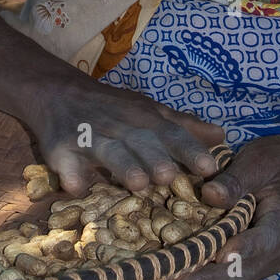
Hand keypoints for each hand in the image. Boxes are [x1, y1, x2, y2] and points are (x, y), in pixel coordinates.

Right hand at [25, 75, 227, 195]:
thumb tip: (222, 136)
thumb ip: (184, 126)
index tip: (210, 168)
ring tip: (137, 184)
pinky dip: (71, 174)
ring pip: (109, 151)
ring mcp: (89, 136)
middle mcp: (120, 125)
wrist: (57, 91)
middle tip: (170, 177)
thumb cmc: (112, 107)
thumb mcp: (149, 111)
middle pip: (141, 142)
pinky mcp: (60, 147)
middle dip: (155, 158)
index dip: (190, 150)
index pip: (172, 133)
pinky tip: (77, 188)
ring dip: (122, 165)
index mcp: (144, 118)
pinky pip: (65, 162)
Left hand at [166, 132, 279, 279]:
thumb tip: (209, 195)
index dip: (236, 254)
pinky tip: (182, 274)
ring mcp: (270, 260)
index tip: (214, 259)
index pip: (259, 243)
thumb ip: (235, 181)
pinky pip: (233, 275)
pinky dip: (209, 277)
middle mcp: (279, 250)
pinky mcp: (258, 261)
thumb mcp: (258, 162)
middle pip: (242, 273)